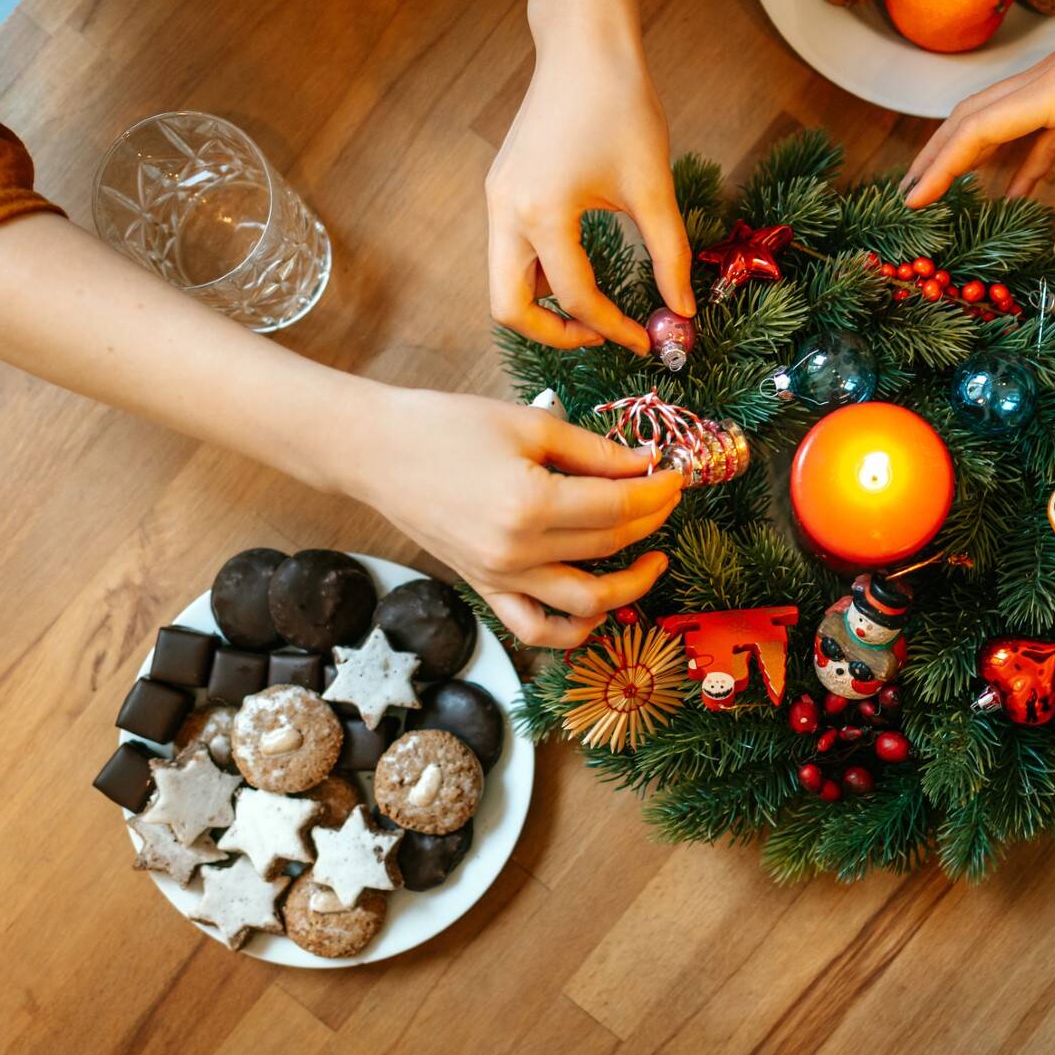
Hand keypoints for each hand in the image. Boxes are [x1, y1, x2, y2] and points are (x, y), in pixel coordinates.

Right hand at [347, 386, 681, 647]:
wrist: (377, 453)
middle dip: (649, 520)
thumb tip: (644, 466)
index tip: (677, 474)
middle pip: (608, 546)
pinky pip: (537, 629)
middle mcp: (517, 551)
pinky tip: (601, 609)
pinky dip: (574, 631)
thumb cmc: (446, 426)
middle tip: (665, 496)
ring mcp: (500, 578)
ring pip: (586, 603)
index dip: (656, 491)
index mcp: (530, 503)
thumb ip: (592, 451)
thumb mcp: (528, 424)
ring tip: (652, 559)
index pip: (617, 506)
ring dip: (631, 586)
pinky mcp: (485, 588)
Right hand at [486, 33, 693, 352]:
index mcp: (543, 214)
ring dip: (543, 305)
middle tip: (600, 336)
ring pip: (504, 283)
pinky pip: (509, 253)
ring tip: (593, 306)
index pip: (575, 298)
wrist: (584, 48)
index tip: (647, 340)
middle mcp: (506, 213)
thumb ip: (669, 255)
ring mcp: (496, 201)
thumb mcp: (652, 186)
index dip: (614, 328)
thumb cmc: (621, 106)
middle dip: (554, 334)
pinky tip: (579, 266)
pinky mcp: (501, 190)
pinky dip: (539, 275)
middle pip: (508, 309)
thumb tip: (684, 311)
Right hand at [902, 0, 1054, 257]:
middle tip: (909, 200)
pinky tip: (1016, 189)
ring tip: (944, 192)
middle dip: (938, 157)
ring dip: (970, 151)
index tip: (911, 200)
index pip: (977, 128)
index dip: (940, 166)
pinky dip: (1016, 153)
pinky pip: (1035, 121)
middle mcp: (1052, 76)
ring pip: (1000, 114)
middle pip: (974, 115)